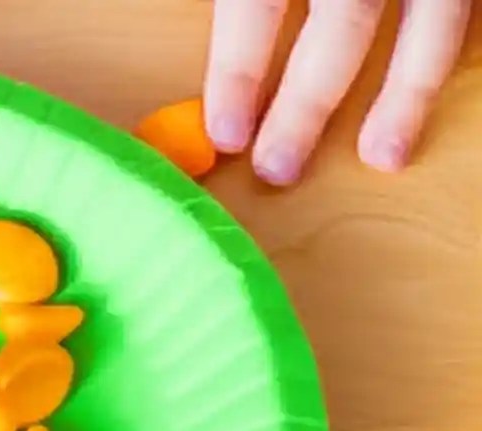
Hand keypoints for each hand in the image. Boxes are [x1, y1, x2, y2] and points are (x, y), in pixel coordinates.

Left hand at [203, 0, 471, 185]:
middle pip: (340, 22)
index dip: (238, 69)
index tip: (225, 135)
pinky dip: (438, 61)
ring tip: (382, 158)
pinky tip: (418, 102)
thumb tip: (218, 70)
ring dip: (404, 95)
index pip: (256, 3)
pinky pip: (461, 12)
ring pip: (429, 18)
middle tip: (276, 170)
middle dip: (308, 103)